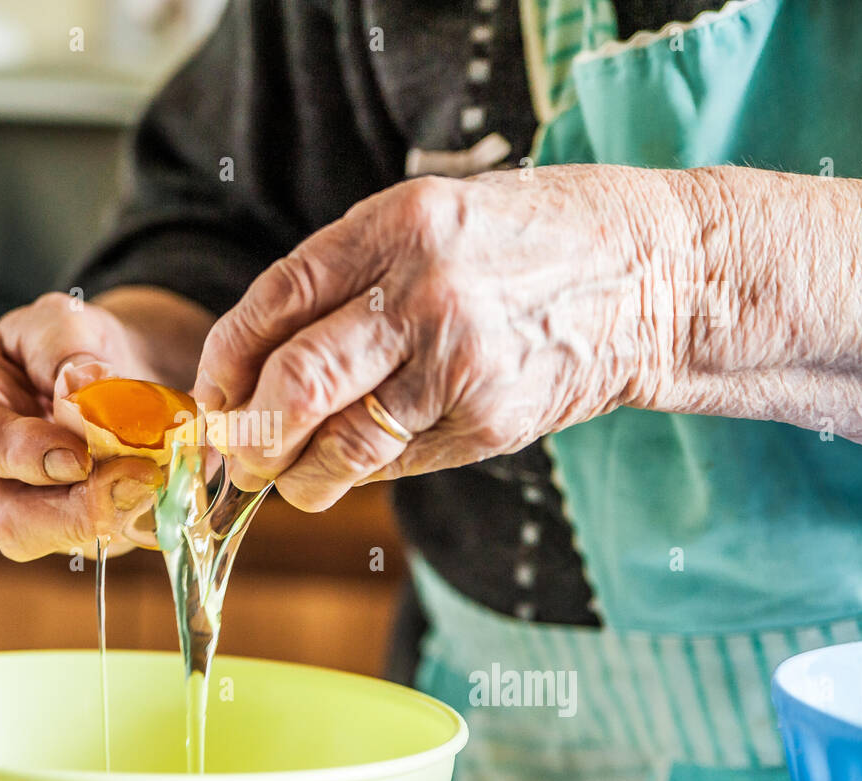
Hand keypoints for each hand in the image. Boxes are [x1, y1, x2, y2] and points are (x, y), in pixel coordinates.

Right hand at [0, 292, 166, 560]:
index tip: (79, 456)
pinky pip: (122, 535)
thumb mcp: (60, 321)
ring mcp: (45, 513)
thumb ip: (62, 348)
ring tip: (159, 477)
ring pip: (73, 542)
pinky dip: (155, 509)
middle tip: (137, 477)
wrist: (116, 367)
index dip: (24, 457)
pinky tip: (177, 479)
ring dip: (123, 515)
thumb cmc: (70, 343)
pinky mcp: (96, 527)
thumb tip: (79, 390)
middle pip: (16, 524)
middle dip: (78, 510)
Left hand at [193, 166, 691, 510]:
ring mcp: (461, 364)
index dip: (224, 363)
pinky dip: (359, 475)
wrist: (649, 275)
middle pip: (296, 384)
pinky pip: (396, 465)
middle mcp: (424, 294)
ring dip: (296, 476)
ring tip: (288, 478)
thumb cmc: (520, 243)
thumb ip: (344, 280)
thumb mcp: (427, 220)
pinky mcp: (491, 422)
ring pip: (341, 446)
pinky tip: (352, 468)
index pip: (272, 303)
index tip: (212, 395)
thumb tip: (256, 368)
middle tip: (239, 453)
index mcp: (394, 228)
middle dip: (249, 435)